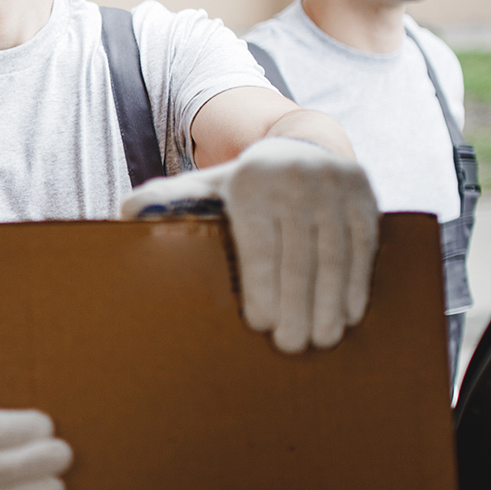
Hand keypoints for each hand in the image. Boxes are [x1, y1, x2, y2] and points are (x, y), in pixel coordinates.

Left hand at [119, 136, 378, 353]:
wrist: (305, 143)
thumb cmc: (245, 183)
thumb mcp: (206, 184)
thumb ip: (167, 200)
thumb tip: (125, 214)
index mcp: (252, 181)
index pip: (259, 245)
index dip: (261, 288)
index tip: (259, 325)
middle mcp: (296, 180)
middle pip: (298, 257)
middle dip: (297, 306)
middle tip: (291, 346)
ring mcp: (335, 189)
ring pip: (334, 256)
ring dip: (329, 303)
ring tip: (321, 340)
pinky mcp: (365, 199)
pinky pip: (363, 248)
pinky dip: (357, 284)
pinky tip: (349, 315)